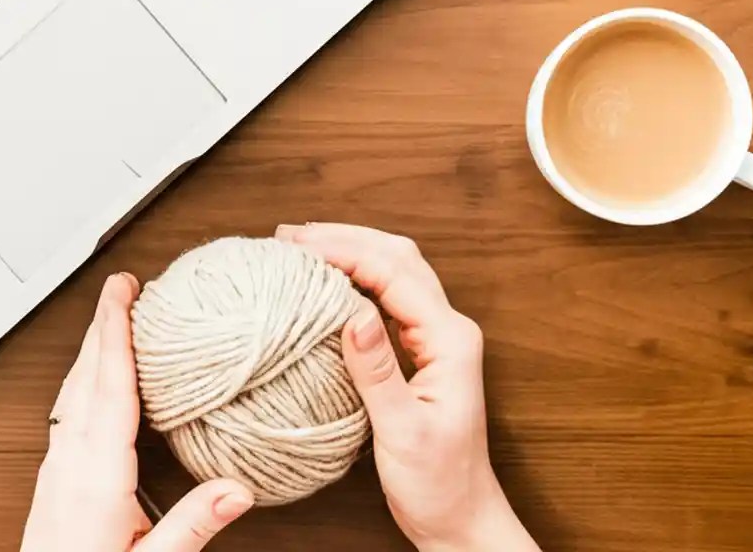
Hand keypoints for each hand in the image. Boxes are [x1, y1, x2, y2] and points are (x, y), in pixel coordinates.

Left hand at [21, 273, 254, 551]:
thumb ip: (191, 527)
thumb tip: (236, 489)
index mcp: (95, 475)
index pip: (108, 385)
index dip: (116, 330)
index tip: (122, 289)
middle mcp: (69, 463)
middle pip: (87, 375)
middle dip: (104, 324)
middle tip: (124, 285)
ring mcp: (56, 470)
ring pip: (73, 391)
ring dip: (93, 349)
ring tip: (115, 320)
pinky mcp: (54, 482)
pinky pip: (68, 412)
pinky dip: (86, 380)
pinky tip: (97, 384)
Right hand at [276, 223, 537, 551]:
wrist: (460, 517)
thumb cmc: (439, 483)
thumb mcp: (403, 432)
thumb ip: (379, 372)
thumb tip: (355, 314)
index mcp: (449, 341)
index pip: (393, 274)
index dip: (345, 251)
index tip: (298, 246)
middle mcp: (447, 330)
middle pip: (398, 258)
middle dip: (346, 238)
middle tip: (291, 235)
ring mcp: (435, 339)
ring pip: (395, 272)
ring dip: (352, 251)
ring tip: (303, 246)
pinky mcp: (420, 352)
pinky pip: (388, 298)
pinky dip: (356, 278)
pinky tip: (327, 281)